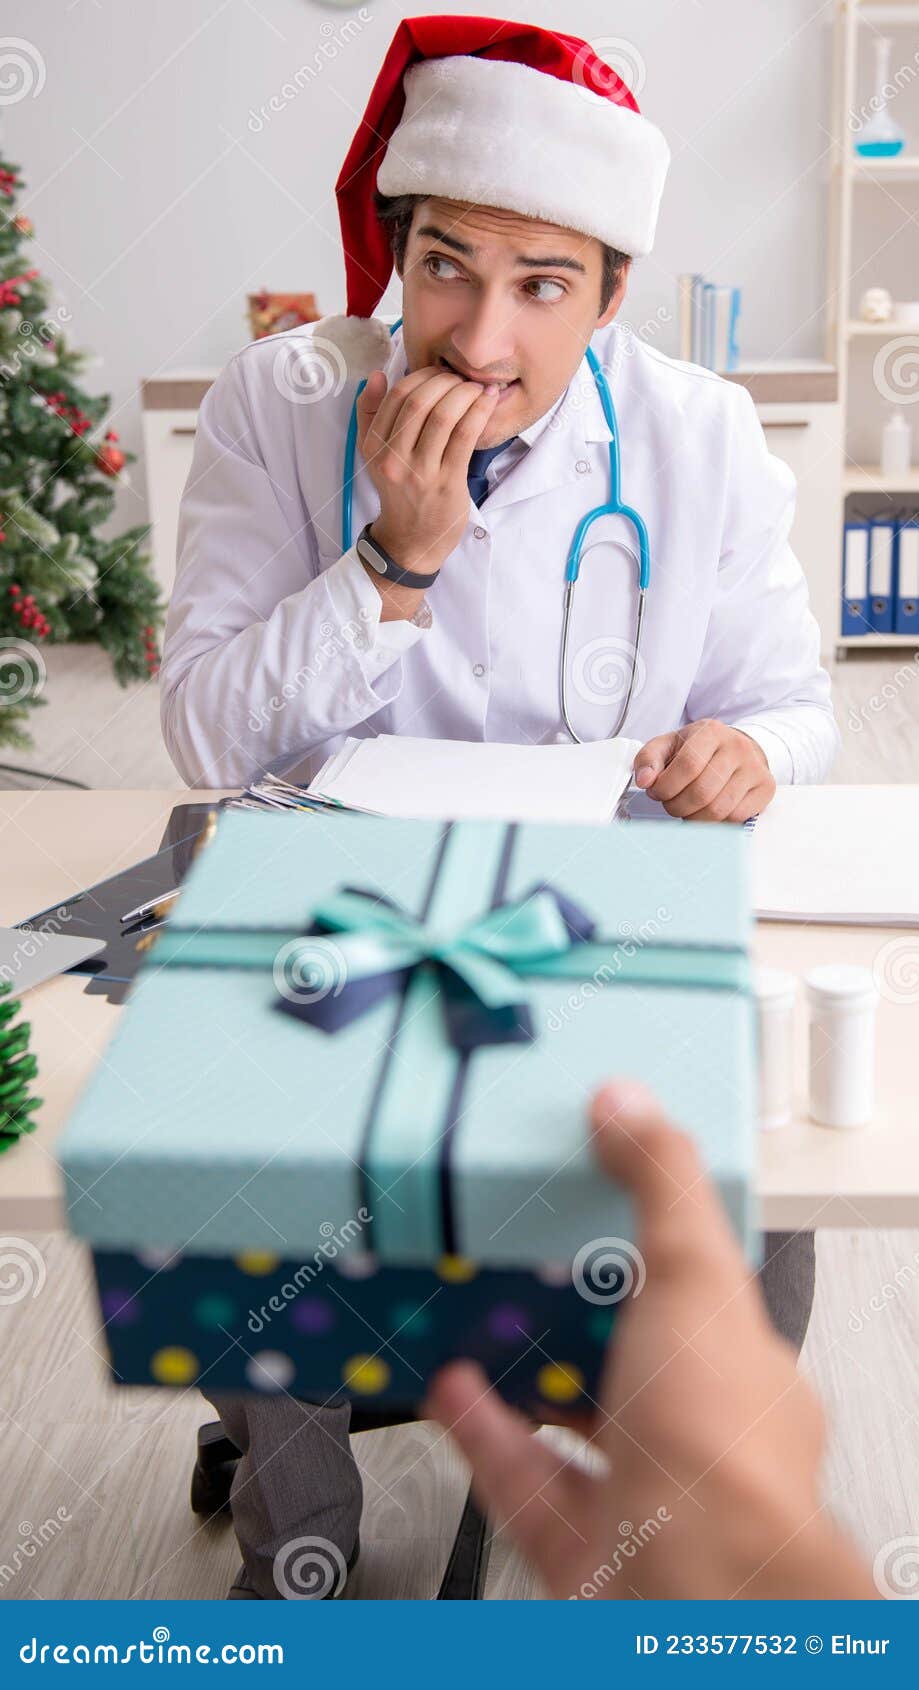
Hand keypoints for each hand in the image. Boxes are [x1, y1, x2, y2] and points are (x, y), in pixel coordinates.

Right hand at [355, 365, 500, 576]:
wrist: (412, 540)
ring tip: (475, 388)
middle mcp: (393, 459)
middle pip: (420, 401)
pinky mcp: (448, 482)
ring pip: (443, 415)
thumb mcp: (375, 455)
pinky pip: (465, 435)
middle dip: (446, 381)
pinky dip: (479, 411)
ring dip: (464, 392)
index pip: (396, 396)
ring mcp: (421, 473)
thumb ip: (370, 415)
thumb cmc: (400, 492)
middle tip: (461, 378)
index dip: (422, 375)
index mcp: (375, 447)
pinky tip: (487, 401)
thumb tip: (377, 375)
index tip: (439, 373)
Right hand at [424, 1079, 874, 1601]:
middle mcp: (694, 1437)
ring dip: (518, 1366)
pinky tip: (446, 1381)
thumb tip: (629, 1105)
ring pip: (571, 1420)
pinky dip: (477, 1425)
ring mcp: (635, 1490)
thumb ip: (660, 1184)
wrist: (684, 1589)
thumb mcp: (695, 1274)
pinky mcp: (575, 1537)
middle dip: (572, 1311)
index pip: (701, 1293)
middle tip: (516, 1254)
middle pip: (627, 1360)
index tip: (597, 1204)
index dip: (651, 1247)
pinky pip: (515, 1472)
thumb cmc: (719, 1451)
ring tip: (472, 1308)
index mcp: (741, 1373)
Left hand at [632, 719, 775, 820]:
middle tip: (671, 803)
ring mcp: (755, 769)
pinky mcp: (765, 788)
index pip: (688, 765)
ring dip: (694, 818)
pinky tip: (707, 811)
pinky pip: (736, 818)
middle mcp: (737, 747)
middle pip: (702, 792)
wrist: (736, 748)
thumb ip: (648, 759)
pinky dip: (715, 822)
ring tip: (687, 808)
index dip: (667, 787)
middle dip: (677, 806)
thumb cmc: (699, 750)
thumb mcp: (669, 745)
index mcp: (711, 732)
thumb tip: (644, 780)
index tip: (657, 792)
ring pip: (719, 809)